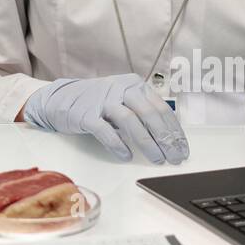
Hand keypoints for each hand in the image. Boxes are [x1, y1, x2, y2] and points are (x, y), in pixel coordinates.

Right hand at [22, 74, 188, 163]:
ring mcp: (103, 100)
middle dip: (165, 138)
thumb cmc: (98, 102)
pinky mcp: (86, 113)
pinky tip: (126, 155)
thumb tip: (168, 138)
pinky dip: (118, 143)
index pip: (161, 108)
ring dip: (147, 142)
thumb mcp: (124, 100)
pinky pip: (105, 129)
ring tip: (157, 159)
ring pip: (130, 120)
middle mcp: (121, 88)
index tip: (182, 149)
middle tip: (174, 157)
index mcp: (135, 85)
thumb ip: (143, 113)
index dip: (174, 131)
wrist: (62, 98)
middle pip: (149, 113)